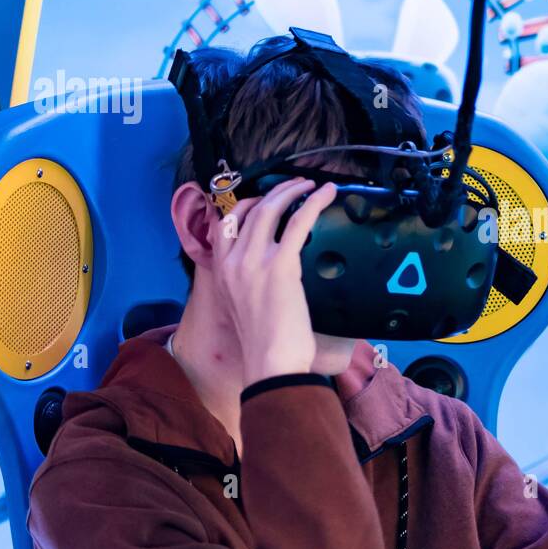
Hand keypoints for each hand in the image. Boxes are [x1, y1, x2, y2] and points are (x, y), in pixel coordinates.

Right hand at [210, 180, 337, 386]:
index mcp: (221, 271)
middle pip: (249, 210)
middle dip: (274, 192)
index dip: (245, 204)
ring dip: (291, 191)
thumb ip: (247, 284)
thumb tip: (267, 275)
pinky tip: (326, 194)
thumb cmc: (264, 345)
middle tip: (294, 185)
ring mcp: (254, 262)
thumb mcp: (241, 308)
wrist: (270, 363)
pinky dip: (313, 202)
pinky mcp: (281, 265)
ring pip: (271, 209)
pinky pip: (298, 221)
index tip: (264, 199)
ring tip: (309, 185)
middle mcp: (232, 262)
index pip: (224, 223)